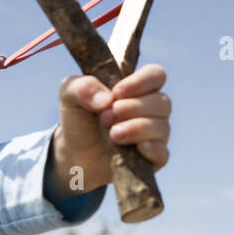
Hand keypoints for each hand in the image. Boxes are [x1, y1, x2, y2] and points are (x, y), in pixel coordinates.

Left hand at [48, 63, 171, 194]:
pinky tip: (138, 147)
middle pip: (162, 102)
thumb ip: (83, 87)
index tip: (116, 93)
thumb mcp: (70, 96)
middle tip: (105, 117)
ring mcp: (154, 135)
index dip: (141, 82)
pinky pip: (163, 154)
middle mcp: (151, 110)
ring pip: (162, 127)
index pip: (156, 75)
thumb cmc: (78, 120)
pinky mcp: (152, 159)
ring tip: (112, 135)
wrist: (73, 155)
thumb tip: (107, 99)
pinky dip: (153, 149)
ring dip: (137, 128)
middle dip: (133, 109)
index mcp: (137, 88)